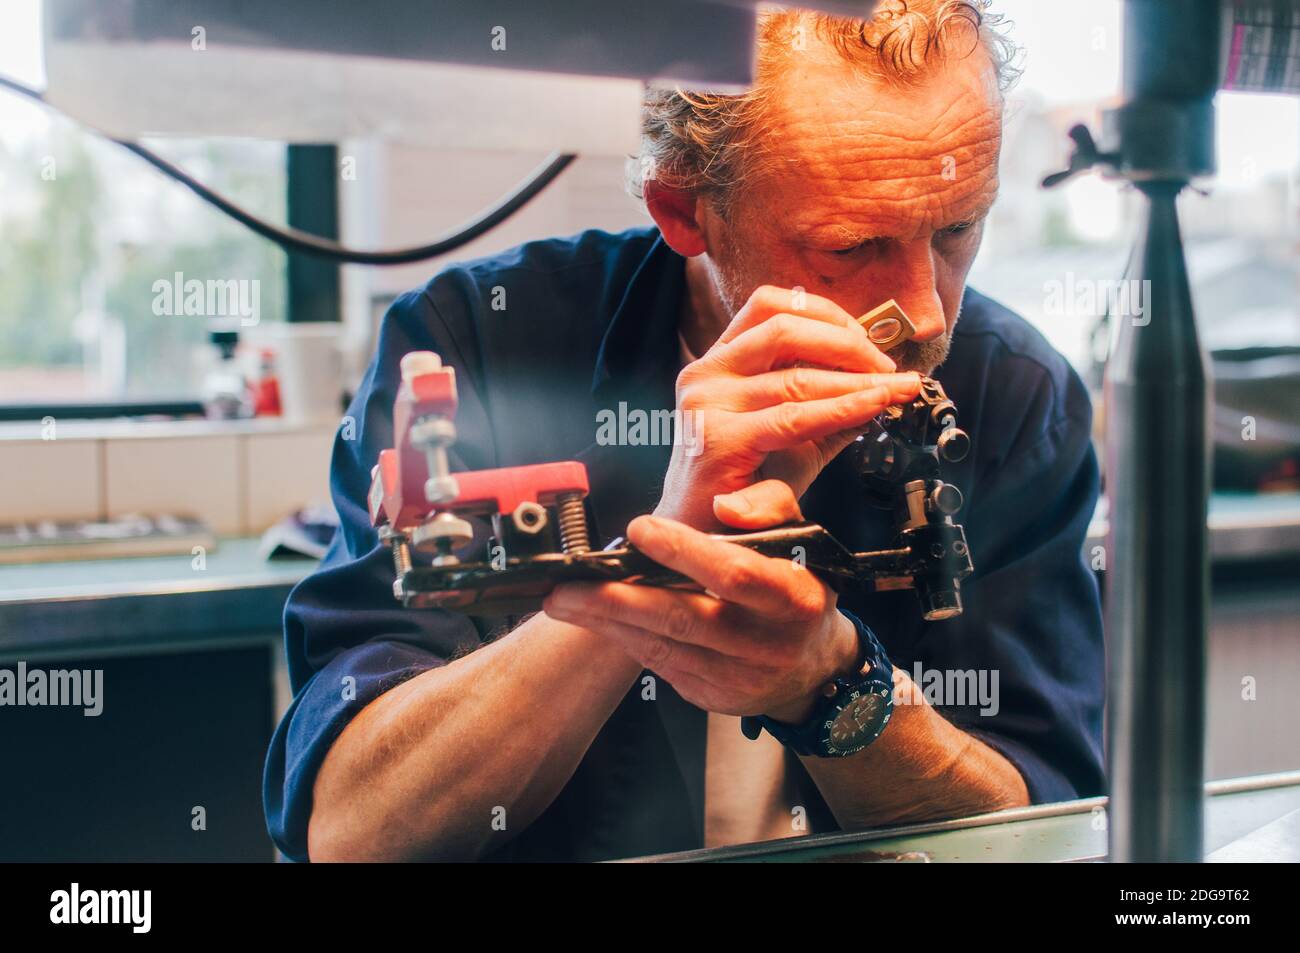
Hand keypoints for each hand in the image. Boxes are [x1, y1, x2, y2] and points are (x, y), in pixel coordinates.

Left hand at [544, 480, 860, 723]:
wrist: (814, 666)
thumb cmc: (798, 588)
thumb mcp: (805, 542)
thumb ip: (770, 508)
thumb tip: (723, 506)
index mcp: (794, 598)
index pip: (735, 574)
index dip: (684, 552)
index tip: (639, 529)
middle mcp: (767, 644)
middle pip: (684, 619)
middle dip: (618, 599)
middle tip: (568, 583)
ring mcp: (738, 677)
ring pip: (662, 646)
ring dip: (606, 622)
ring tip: (563, 600)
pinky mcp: (712, 696)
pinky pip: (659, 664)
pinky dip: (623, 640)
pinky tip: (594, 619)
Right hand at [657, 285, 921, 529]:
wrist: (702, 535)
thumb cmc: (743, 481)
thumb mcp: (790, 430)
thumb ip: (827, 401)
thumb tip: (883, 381)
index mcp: (719, 361)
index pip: (770, 305)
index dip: (824, 313)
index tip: (864, 337)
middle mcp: (706, 374)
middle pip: (784, 329)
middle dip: (847, 344)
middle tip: (887, 368)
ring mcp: (708, 405)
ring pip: (796, 377)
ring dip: (857, 382)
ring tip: (894, 390)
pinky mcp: (719, 440)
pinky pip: (794, 418)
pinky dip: (843, 408)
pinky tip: (873, 409)